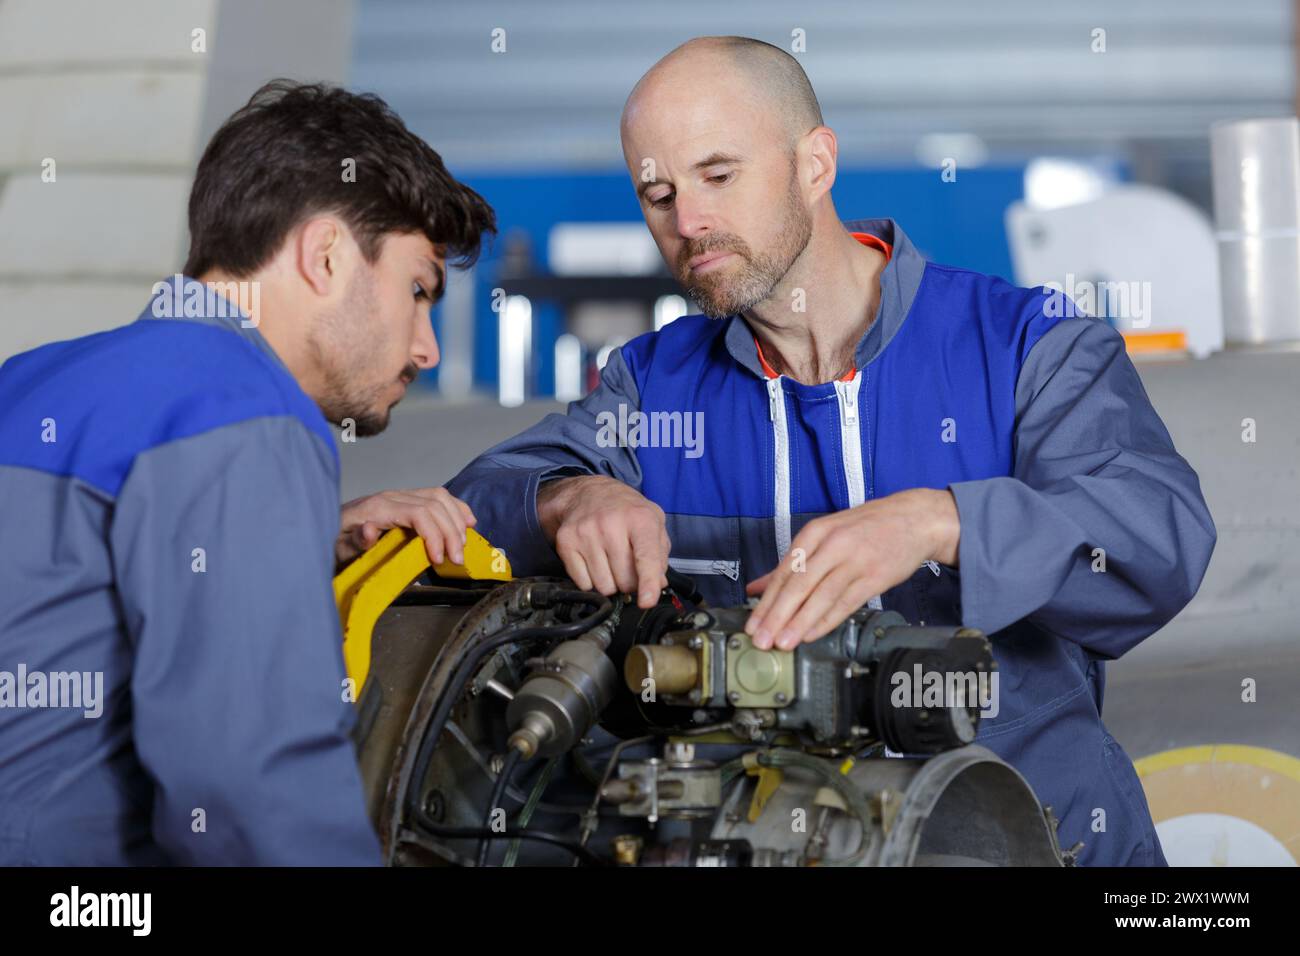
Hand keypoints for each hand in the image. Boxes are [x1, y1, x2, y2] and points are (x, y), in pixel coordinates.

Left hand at [337, 487, 475, 567]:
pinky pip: (436, 496)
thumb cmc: (332, 543)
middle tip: (457, 558)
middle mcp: (391, 497)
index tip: (439, 559)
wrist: (323, 530)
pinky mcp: (405, 499)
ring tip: (463, 544)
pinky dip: (455, 507)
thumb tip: (370, 530)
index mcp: (377, 508)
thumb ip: (354, 541)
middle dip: (451, 532)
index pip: (419, 513)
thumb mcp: (337, 548)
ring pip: (439, 497)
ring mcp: (399, 496)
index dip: (435, 535)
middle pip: (434, 505)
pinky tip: (466, 521)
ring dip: (457, 520)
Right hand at [537, 475, 670, 608]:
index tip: (647, 601)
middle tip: (627, 567)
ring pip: (603, 586)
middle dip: (630, 583)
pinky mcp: (566, 542)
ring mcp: (586, 533)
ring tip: (611, 563)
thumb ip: (660, 555)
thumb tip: (658, 585)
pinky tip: (595, 562)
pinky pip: (583, 583)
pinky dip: (591, 581)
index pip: (645, 557)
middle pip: (625, 580)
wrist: (588, 492)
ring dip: (610, 583)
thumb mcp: (653, 522)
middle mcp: (611, 524)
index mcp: (640, 519)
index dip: (648, 583)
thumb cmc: (625, 510)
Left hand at [744, 488, 959, 650]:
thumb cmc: (866, 529)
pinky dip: (827, 621)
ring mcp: (855, 561)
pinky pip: (846, 603)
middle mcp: (833, 545)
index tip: (752, 625)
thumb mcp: (825, 535)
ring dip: (799, 623)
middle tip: (762, 639)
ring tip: (783, 642)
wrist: (914, 519)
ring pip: (821, 596)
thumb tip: (756, 587)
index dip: (765, 602)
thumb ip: (791, 563)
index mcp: (815, 533)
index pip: (783, 572)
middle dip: (776, 616)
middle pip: (798, 585)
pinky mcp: (875, 577)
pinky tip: (811, 634)